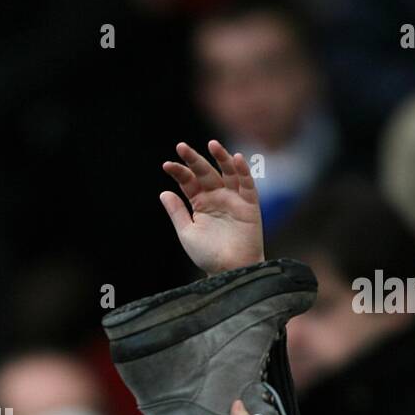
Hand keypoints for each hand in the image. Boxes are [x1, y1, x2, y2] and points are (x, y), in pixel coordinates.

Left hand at [161, 140, 263, 275]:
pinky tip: (236, 158)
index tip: (167, 165)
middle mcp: (216, 197)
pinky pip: (247, 184)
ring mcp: (233, 199)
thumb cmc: (207, 255)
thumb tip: (163, 192)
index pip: (188, 182)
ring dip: (221, 158)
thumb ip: (177, 212)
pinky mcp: (250, 204)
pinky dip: (243, 171)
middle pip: (205, 173)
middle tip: (181, 146)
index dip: (179, 172)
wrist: (229, 270)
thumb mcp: (187, 232)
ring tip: (211, 144)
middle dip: (194, 160)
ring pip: (228, 173)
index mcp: (200, 203)